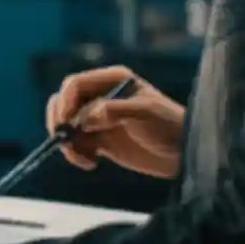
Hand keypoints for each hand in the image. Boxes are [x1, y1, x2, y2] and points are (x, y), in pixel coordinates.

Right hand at [45, 65, 184, 178]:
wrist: (183, 154)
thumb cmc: (169, 125)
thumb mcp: (145, 112)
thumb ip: (114, 111)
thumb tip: (88, 116)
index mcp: (111, 81)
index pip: (75, 84)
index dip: (66, 101)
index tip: (67, 123)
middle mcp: (100, 96)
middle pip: (64, 102)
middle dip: (60, 121)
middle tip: (66, 141)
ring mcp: (98, 118)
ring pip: (66, 124)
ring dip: (67, 141)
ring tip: (82, 158)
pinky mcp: (99, 139)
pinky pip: (75, 144)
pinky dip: (75, 154)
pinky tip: (90, 163)